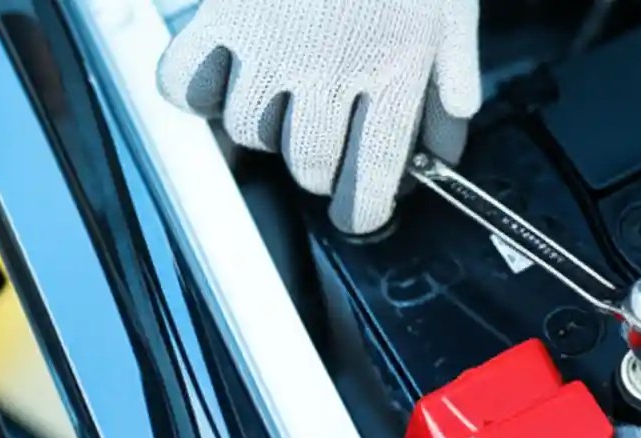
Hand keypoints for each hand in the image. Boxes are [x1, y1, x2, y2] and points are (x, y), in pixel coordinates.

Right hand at [156, 0, 480, 234]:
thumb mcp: (454, 17)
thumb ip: (453, 87)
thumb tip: (445, 150)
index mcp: (394, 70)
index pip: (373, 173)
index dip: (365, 210)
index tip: (361, 214)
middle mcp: (329, 68)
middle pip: (307, 165)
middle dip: (318, 172)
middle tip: (325, 153)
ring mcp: (270, 44)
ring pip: (250, 132)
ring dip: (267, 132)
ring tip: (283, 106)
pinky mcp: (223, 14)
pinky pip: (185, 82)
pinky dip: (198, 94)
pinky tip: (225, 83)